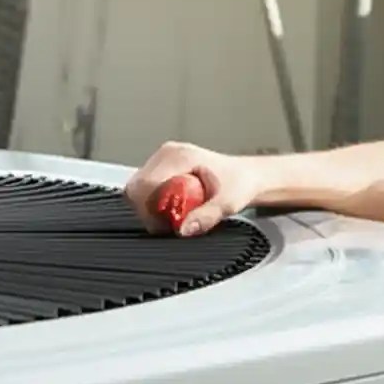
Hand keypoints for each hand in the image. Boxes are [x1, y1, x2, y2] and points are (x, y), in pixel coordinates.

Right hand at [123, 141, 258, 236]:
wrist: (247, 176)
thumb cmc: (240, 183)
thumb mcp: (228, 202)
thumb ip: (207, 216)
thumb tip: (184, 229)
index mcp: (181, 156)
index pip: (146, 183)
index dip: (150, 208)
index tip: (165, 223)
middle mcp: (168, 153)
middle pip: (137, 186)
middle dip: (147, 211)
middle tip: (168, 223)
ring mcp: (163, 159)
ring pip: (137, 188)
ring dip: (149, 208)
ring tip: (172, 215)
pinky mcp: (162, 167)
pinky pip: (144, 188)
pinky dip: (152, 203)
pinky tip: (170, 208)